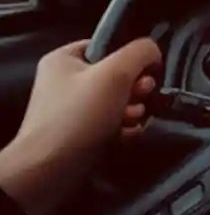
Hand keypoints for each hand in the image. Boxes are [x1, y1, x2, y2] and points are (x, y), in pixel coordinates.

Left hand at [0, 39, 158, 214]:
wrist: (50, 169)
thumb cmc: (77, 117)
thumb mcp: (115, 72)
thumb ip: (140, 52)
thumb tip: (153, 52)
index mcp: (64, 59)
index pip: (108, 45)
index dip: (130, 57)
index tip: (143, 71)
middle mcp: (66, 82)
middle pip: (118, 76)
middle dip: (135, 89)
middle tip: (139, 97)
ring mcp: (73, 110)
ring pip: (119, 102)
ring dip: (133, 111)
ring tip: (129, 120)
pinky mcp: (81, 133)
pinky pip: (113, 124)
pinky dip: (124, 129)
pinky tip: (124, 135)